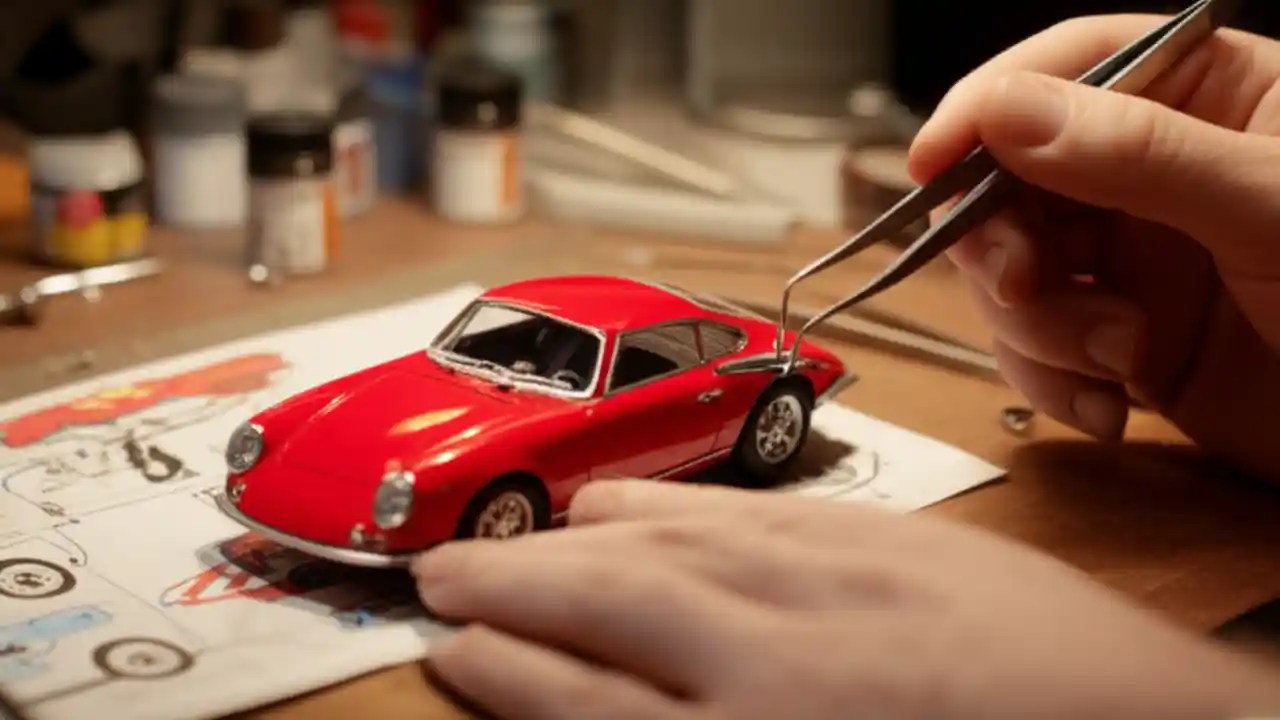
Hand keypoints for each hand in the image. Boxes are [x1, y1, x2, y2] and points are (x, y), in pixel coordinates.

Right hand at [412, 481, 1279, 719]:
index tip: (452, 645)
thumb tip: (626, 714)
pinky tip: (646, 497)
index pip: (582, 704)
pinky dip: (678, 501)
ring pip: (664, 540)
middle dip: (503, 582)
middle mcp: (780, 661)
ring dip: (573, 530)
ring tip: (520, 527)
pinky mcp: (889, 538)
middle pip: (600, 604)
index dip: (503, 669)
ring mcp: (835, 584)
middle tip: (438, 567)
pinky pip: (750, 511)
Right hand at [907, 15, 1279, 479]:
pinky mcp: (1118, 341)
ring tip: (1118, 360)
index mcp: (1207, 97)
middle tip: (1026, 285)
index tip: (930, 161)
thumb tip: (1005, 112)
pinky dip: (1053, 382)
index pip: (1070, 69)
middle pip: (1010, 177)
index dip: (988, 106)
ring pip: (1009, 271)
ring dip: (1039, 327)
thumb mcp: (1272, 208)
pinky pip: (1034, 348)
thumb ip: (1139, 153)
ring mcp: (1131, 260)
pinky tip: (1111, 407)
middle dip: (1004, 242)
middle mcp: (1152, 173)